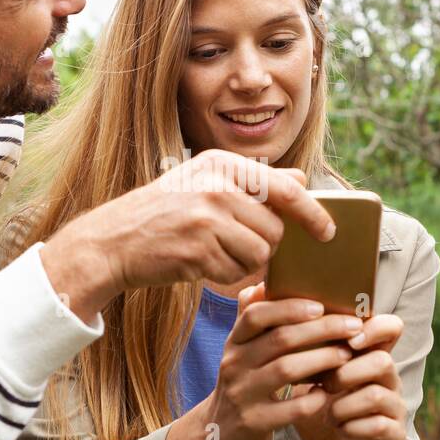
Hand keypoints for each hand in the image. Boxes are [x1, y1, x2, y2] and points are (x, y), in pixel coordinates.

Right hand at [41, 150, 335, 320]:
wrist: (112, 241)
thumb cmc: (162, 213)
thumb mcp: (203, 181)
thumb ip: (254, 182)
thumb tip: (302, 176)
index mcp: (221, 164)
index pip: (286, 188)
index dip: (313, 213)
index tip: (327, 232)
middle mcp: (216, 185)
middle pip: (275, 229)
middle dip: (262, 246)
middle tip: (233, 246)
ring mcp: (207, 217)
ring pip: (259, 254)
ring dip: (243, 263)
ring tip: (213, 253)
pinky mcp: (198, 249)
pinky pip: (236, 273)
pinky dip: (224, 276)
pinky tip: (199, 264)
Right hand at [200, 284, 365, 439]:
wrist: (219, 433)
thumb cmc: (243, 383)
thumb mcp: (240, 350)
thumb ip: (252, 319)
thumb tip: (264, 283)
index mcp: (234, 341)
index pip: (256, 314)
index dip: (290, 307)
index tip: (321, 305)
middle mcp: (234, 363)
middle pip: (280, 339)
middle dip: (321, 330)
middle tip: (352, 327)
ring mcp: (241, 393)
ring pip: (286, 370)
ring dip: (322, 360)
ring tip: (346, 355)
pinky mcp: (253, 422)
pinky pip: (290, 408)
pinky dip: (313, 399)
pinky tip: (327, 393)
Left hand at [292, 311, 406, 439]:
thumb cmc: (315, 409)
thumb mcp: (304, 377)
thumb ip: (295, 348)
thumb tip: (266, 306)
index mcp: (369, 356)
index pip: (390, 328)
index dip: (374, 328)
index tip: (349, 339)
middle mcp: (388, 378)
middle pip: (383, 360)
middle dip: (346, 372)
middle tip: (325, 385)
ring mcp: (394, 407)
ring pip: (378, 393)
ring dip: (345, 403)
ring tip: (328, 413)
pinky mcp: (394, 435)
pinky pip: (379, 425)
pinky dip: (352, 426)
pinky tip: (338, 427)